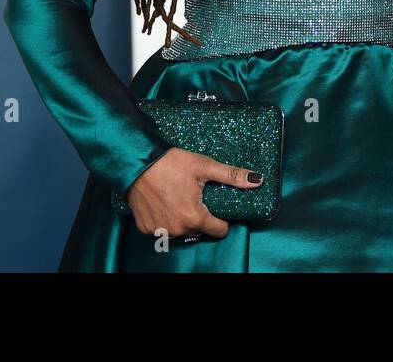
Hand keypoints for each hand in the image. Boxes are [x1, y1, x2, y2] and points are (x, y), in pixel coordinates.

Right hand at [125, 146, 265, 239]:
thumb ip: (231, 176)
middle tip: (194, 195)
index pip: (219, 230)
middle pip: (200, 230)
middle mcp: (177, 229)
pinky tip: (163, 201)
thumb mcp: (204, 166)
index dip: (222, 218)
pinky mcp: (146, 228)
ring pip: (180, 230)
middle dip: (200, 216)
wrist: (136, 161)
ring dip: (182, 219)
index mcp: (195, 218)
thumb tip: (256, 180)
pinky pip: (162, 228)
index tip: (216, 205)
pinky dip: (164, 218)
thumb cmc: (170, 163)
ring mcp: (160, 231)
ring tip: (178, 196)